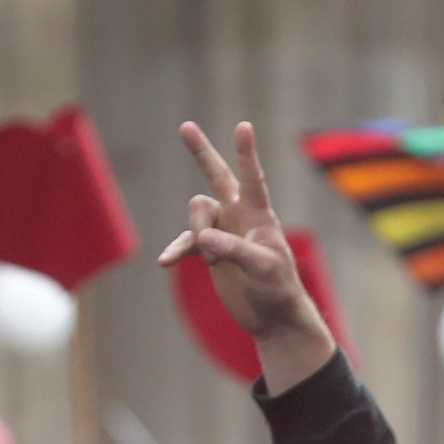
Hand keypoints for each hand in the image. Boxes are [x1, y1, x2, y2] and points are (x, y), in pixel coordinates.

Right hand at [156, 120, 334, 394]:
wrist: (272, 318)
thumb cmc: (278, 289)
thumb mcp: (261, 268)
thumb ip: (233, 249)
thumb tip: (202, 238)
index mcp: (259, 215)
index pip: (252, 178)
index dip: (246, 153)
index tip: (243, 125)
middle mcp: (239, 217)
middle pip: (217, 177)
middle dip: (201, 152)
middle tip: (185, 126)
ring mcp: (223, 232)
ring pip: (196, 214)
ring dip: (198, 234)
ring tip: (216, 261)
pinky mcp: (210, 251)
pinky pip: (184, 242)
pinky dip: (176, 250)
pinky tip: (165, 262)